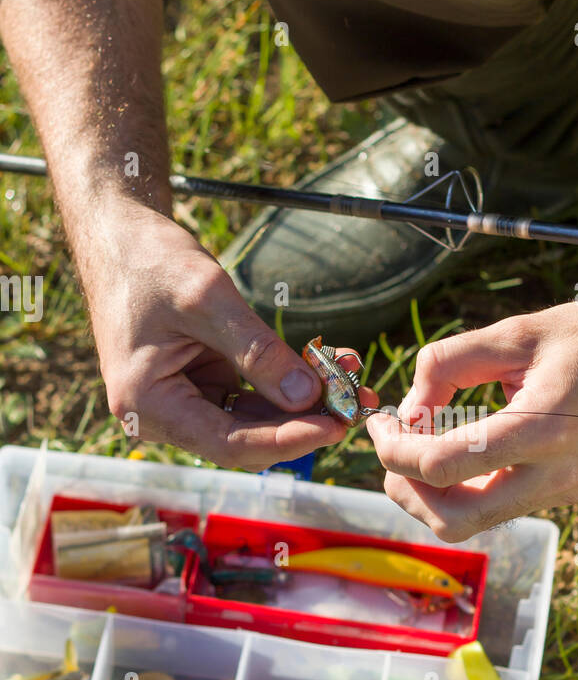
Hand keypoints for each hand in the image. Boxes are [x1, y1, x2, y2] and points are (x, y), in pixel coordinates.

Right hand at [80, 205, 376, 468]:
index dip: (286, 440)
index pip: (228, 443)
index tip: (334, 426)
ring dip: (302, 402)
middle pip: (245, 437)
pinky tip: (326, 365)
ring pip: (254, 419)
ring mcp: (184, 401)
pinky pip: (250, 395)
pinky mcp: (202, 383)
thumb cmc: (149, 261)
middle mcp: (163, 415)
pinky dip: (287, 383)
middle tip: (356, 405)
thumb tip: (306, 396)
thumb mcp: (207, 298)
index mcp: (148, 404)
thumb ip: (257, 351)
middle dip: (302, 422)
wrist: (119, 237)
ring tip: (351, 379)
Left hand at [367, 298, 577, 540]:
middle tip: (389, 446)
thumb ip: (449, 364)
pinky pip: (495, 507)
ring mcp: (563, 491)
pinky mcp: (563, 493)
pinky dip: (459, 488)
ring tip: (413, 444)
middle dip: (405, 489)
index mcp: (546, 428)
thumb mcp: (516, 330)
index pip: (443, 467)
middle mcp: (557, 474)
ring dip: (429, 494)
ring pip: (471, 523)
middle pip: (453, 520)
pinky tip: (451, 446)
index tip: (381, 423)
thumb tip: (408, 409)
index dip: (395, 450)